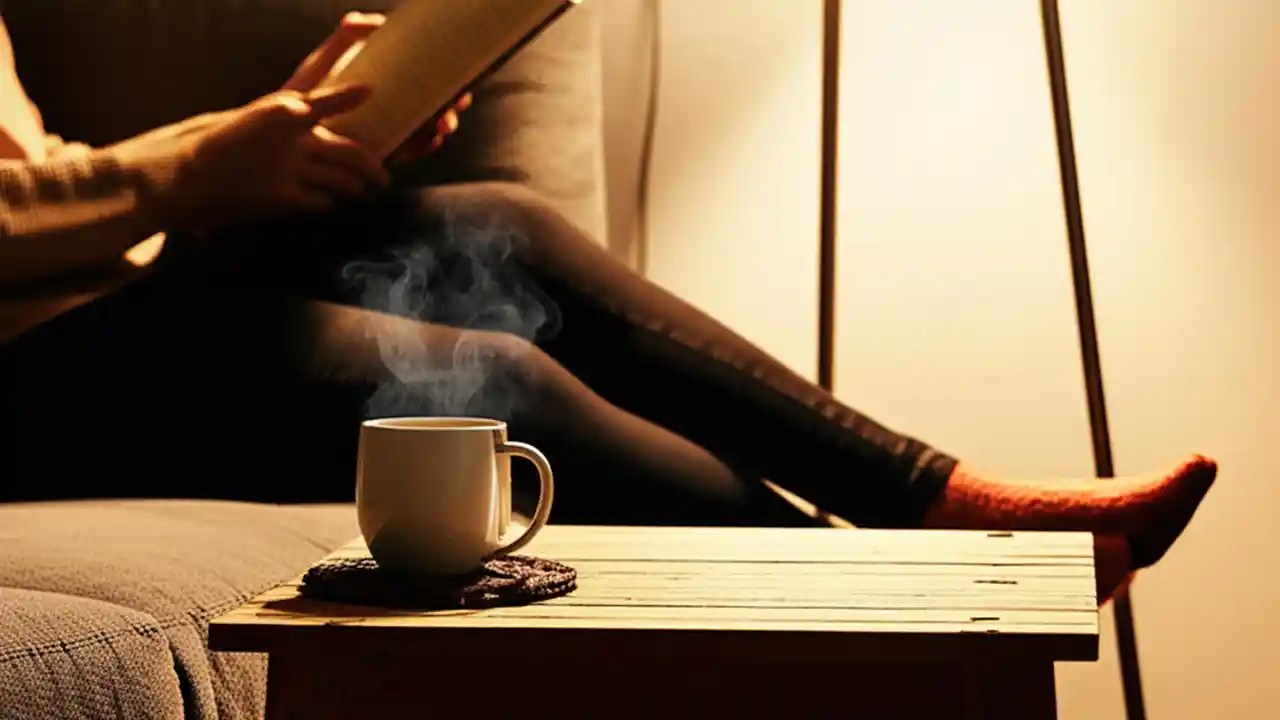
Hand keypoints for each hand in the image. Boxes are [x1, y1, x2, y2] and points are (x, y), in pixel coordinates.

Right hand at [112, 84, 390, 230]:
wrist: (183, 175)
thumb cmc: (211, 147)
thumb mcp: (249, 120)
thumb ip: (283, 125)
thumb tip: (313, 134)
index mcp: (284, 109)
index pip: (330, 100)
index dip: (352, 97)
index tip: (369, 93)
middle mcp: (296, 136)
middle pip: (353, 152)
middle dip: (373, 168)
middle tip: (381, 177)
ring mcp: (294, 167)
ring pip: (344, 181)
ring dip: (355, 189)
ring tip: (361, 193)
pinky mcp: (288, 197)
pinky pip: (323, 202)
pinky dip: (329, 204)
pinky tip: (330, 205)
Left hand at [285, 11, 470, 165]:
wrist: (274, 141)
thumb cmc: (297, 98)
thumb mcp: (321, 65)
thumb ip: (343, 41)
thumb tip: (369, 19)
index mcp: (378, 86)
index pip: (420, 81)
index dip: (444, 81)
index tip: (459, 80)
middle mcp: (384, 110)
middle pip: (429, 107)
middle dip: (449, 107)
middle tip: (456, 106)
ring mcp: (381, 133)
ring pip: (421, 131)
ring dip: (438, 129)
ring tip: (440, 128)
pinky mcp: (373, 155)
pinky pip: (404, 152)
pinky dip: (419, 148)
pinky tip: (426, 143)